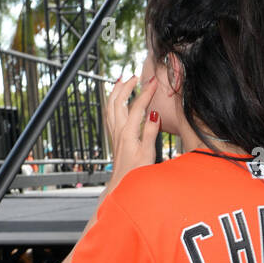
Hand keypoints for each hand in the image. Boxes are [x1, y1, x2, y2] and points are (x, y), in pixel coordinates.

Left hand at [104, 74, 159, 188]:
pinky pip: (109, 114)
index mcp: (128, 133)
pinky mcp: (114, 138)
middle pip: (118, 101)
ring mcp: (114, 134)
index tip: (154, 82)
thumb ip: (150, 132)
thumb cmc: (136, 174)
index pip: (137, 106)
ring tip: (122, 80)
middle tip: (136, 76)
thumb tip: (153, 114)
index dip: (146, 92)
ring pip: (111, 106)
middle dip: (127, 86)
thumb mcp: (147, 154)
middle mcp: (118, 131)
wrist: (122, 186)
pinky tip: (116, 100)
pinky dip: (113, 102)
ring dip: (116, 91)